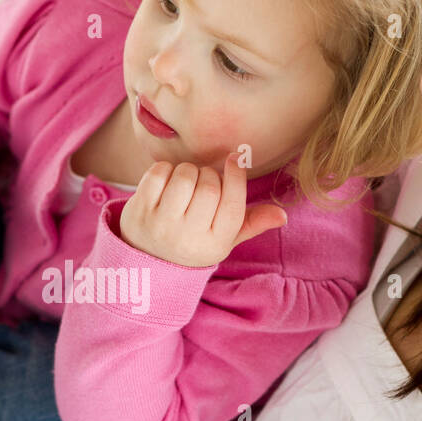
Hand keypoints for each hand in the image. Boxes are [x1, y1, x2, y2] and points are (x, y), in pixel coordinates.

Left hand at [117, 152, 287, 266]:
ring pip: (184, 177)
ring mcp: (161, 225)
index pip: (232, 204)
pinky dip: (165, 169)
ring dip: (188, 170)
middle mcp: (188, 237)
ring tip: (187, 182)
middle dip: (209, 174)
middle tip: (205, 179)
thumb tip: (282, 215)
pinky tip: (167, 181)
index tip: (234, 159)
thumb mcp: (223, 240)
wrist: (147, 261)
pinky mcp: (139, 212)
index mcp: (214, 243)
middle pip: (209, 188)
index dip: (236, 176)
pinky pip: (158, 174)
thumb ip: (252, 224)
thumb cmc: (193, 243)